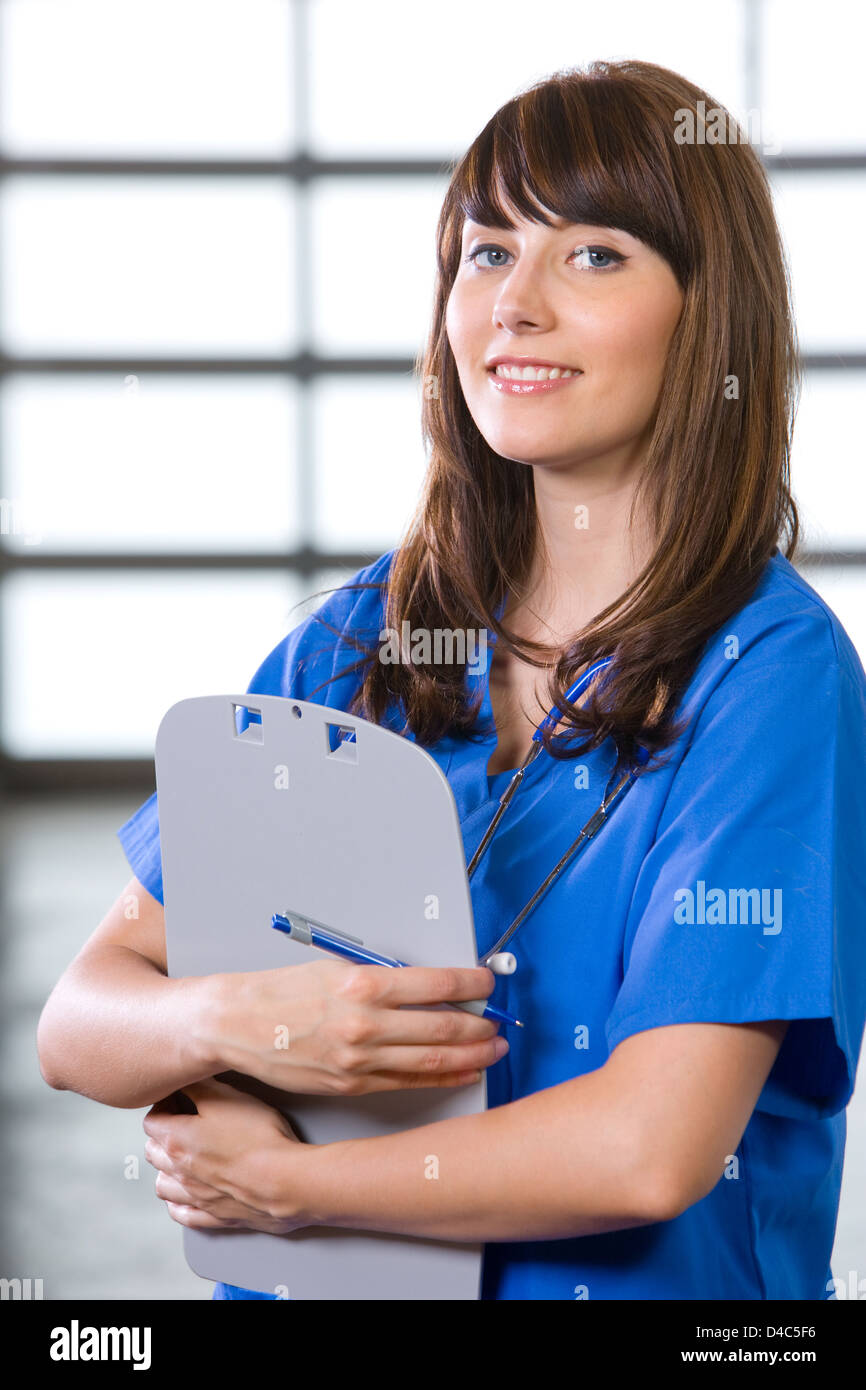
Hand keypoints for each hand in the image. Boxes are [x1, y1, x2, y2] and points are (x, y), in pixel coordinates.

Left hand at [143, 1077, 310, 1232]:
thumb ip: (201, 1087)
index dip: (164, 1105)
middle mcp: (180, 1171)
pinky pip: (184, 1214)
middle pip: (154, 1152)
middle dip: (162, 1135)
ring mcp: (196, 1196)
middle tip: (181, 1123)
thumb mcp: (228, 1097)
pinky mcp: (215, 1215)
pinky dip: (179, 1204)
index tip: (179, 1098)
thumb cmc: (258, 1138)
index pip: (152, 1121)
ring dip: (166, 1170)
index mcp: (178, 1140)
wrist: (283, 1180)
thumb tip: (186, 1080)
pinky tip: (186, 1195)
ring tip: (180, 1159)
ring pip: (163, 1185)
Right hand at [199, 958, 507, 1096]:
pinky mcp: (351, 1085)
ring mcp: (359, 1060)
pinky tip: (460, 1072)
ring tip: (493, 1050)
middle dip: (480, 1026)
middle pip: (442, 1027)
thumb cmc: (283, 991)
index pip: (436, 985)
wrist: (237, 1025)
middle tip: (499, 1021)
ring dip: (470, 1055)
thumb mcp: (336, 969)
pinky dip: (441, 1078)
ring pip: (431, 1061)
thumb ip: (381, 979)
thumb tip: (426, 986)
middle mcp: (365, 1025)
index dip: (471, 985)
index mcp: (363, 986)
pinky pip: (407, 1083)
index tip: (487, 983)